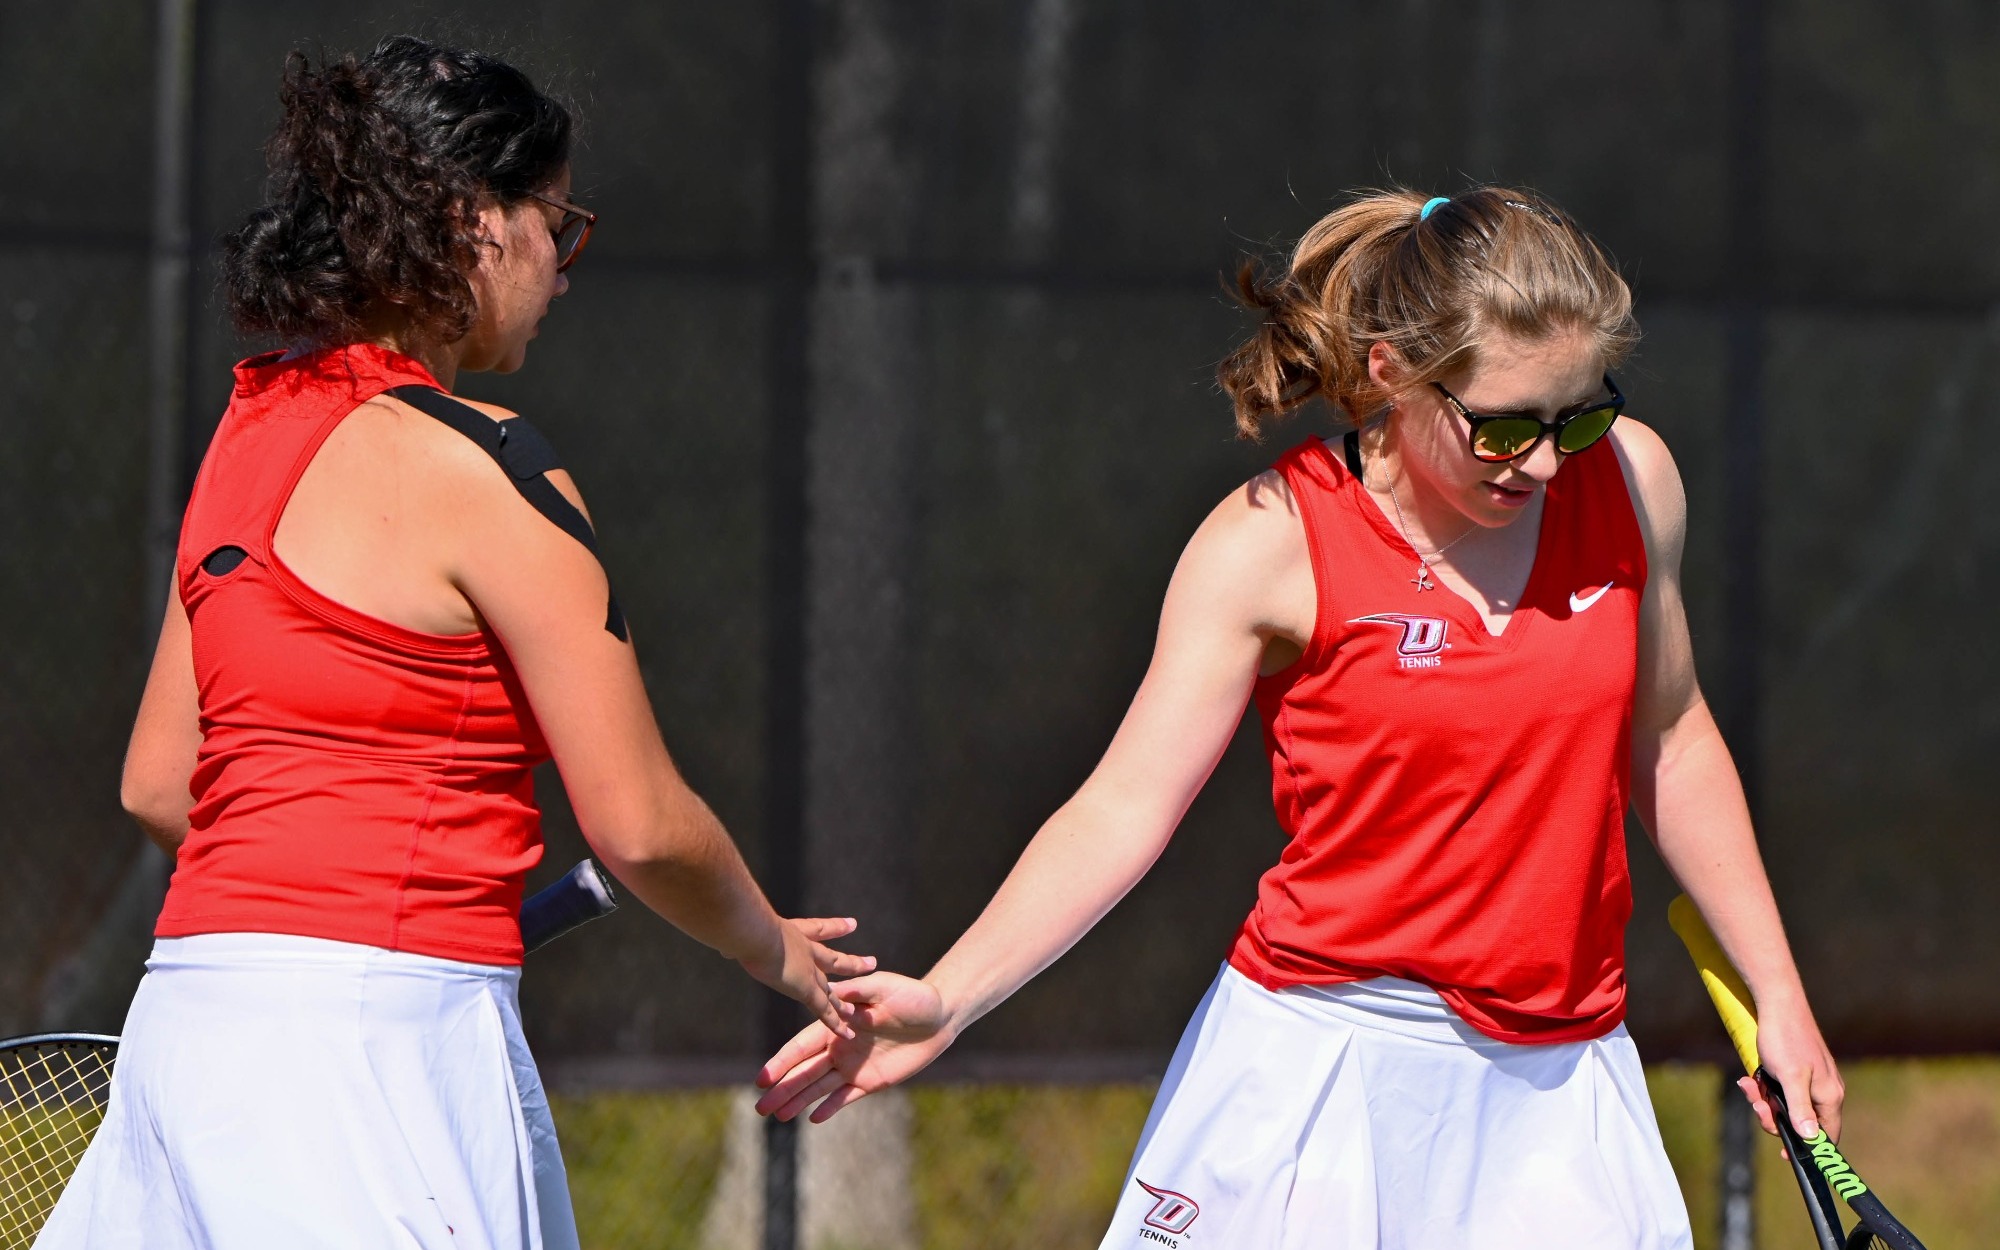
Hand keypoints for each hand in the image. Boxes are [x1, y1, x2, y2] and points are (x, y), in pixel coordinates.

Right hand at [736, 917, 876, 1040]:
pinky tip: (847, 1033)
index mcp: (791, 931)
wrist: (753, 931)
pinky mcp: (805, 989)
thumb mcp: (744, 929)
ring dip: (845, 998)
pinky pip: (824, 1011)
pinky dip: (835, 1023)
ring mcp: (807, 970)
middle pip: (834, 959)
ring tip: (859, 1011)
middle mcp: (804, 950)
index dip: (835, 928)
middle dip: (851, 963)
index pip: (818, 929)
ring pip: (832, 988)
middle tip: (871, 962)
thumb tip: (724, 948)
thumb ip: (737, 940)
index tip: (853, 924)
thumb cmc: (743, 924)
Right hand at [753, 971, 952, 1122]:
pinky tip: (813, 1119)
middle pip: (805, 1072)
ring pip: (820, 1088)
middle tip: (760, 1108)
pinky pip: (846, 1097)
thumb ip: (857, 992)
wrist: (940, 1014)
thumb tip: (831, 992)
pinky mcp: (872, 1081)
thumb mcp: (883, 987)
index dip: (782, 1063)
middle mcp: (840, 1047)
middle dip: (782, 1089)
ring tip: (778, 1116)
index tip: (763, 1079)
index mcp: (838, 1025)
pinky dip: (830, 1107)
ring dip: (798, 1101)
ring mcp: (854, 1066)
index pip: (802, 1047)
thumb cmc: (912, 995)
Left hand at [1738, 997, 1843, 1143]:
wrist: (1776, 1004)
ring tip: (1750, 1083)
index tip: (1783, 1154)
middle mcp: (1823, 1091)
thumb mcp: (1790, 1077)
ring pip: (1785, 1107)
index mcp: (1830, 1096)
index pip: (1827, 1135)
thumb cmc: (1785, 1039)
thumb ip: (1800, 1109)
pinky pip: (1778, 1091)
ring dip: (1763, 1100)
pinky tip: (1751, 1078)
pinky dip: (1763, 1088)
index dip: (1808, 1148)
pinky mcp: (1794, 1072)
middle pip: (1800, 1123)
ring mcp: (1809, 1081)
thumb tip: (1811, 1139)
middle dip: (1773, 1116)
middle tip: (1757, 1103)